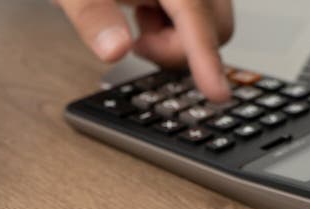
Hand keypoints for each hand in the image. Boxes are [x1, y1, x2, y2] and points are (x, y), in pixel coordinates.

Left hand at [55, 0, 233, 100]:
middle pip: (216, 26)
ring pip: (210, 25)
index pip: (196, 17)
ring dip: (176, 38)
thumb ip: (93, 16)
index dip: (206, 59)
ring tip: (141, 21)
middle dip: (178, 48)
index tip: (217, 94)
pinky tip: (149, 13)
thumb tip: (115, 49)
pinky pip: (201, 16)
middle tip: (138, 43)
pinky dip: (176, 27)